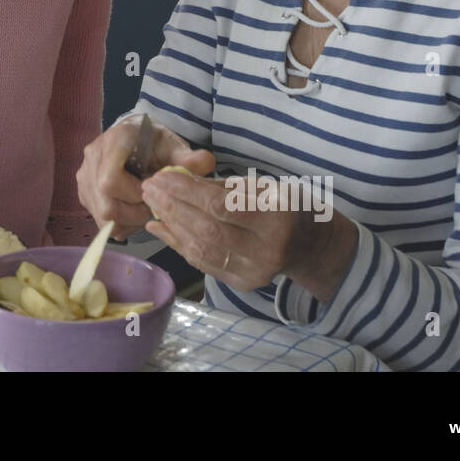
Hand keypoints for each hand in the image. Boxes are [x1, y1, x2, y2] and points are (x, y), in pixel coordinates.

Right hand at [76, 114, 214, 239]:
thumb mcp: (173, 146)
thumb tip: (206, 164)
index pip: (111, 180)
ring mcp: (83, 177)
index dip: (134, 196)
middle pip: (106, 204)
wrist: (135, 139)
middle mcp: (92, 159)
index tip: (155, 194)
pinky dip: (121, 223)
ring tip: (145, 208)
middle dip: (135, 214)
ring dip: (128, 221)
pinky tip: (134, 211)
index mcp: (113, 141)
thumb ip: (188, 158)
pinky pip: (100, 220)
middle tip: (155, 207)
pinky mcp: (84, 193)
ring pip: (102, 216)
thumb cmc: (154, 143)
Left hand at [141, 170, 354, 301]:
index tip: (162, 176)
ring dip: (171, 225)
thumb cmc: (284, 205)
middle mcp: (267, 250)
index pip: (222, 206)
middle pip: (208, 229)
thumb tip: (177, 179)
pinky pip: (203, 263)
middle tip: (149, 188)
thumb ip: (223, 187)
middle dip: (172, 207)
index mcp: (276, 218)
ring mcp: (255, 272)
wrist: (310, 244)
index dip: (187, 191)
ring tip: (152, 203)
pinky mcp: (244, 284)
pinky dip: (178, 243)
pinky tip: (160, 226)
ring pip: (202, 249)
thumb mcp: (264, 186)